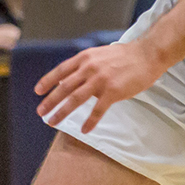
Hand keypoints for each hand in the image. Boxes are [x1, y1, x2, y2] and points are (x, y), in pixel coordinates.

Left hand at [34, 40, 166, 131]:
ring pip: (75, 99)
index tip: (38, 91)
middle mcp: (89, 68)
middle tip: (41, 112)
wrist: (147, 54)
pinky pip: (98, 110)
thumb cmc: (125, 55)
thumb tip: (69, 79)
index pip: (60, 70)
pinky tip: (85, 130)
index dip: (47, 81)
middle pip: (64, 87)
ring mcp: (100, 80)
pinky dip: (90, 121)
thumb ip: (84, 65)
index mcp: (85, 58)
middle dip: (50, 101)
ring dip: (62, 112)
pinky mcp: (113, 92)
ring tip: (52, 122)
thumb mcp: (99, 54)